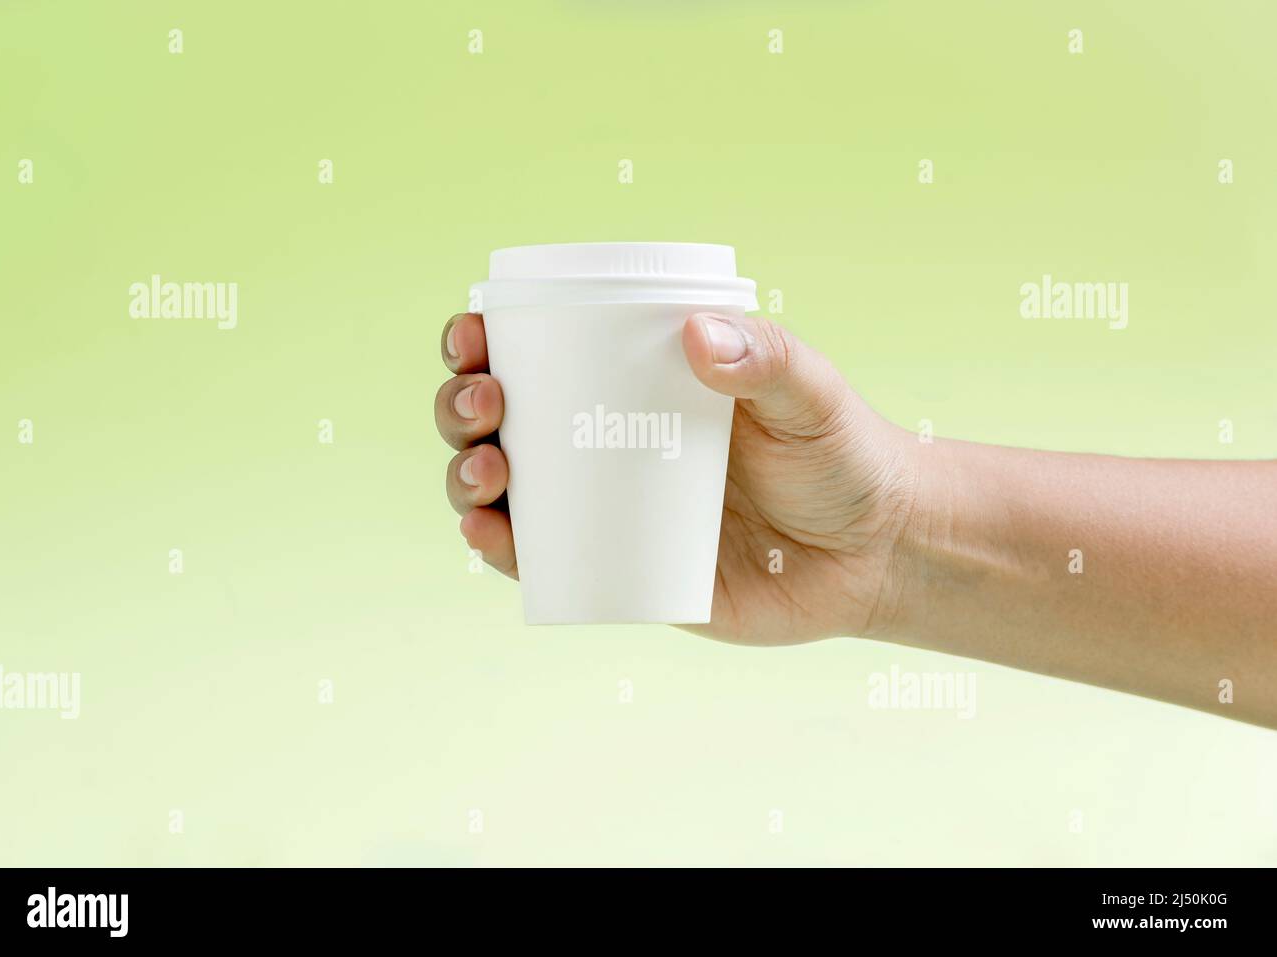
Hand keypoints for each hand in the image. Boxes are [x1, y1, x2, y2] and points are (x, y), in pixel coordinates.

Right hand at [435, 311, 915, 644]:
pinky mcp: (618, 573)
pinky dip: (500, 551)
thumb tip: (696, 335)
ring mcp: (605, 510)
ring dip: (466, 477)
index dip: (484, 342)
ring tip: (489, 468)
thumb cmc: (842, 457)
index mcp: (634, 384)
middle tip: (487, 401)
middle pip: (499, 420)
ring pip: (504, 491)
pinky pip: (542, 563)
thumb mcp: (810, 394)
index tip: (474, 334)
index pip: (538, 353)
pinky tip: (487, 535)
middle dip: (462, 406)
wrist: (876, 554)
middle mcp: (604, 444)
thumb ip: (768, 358)